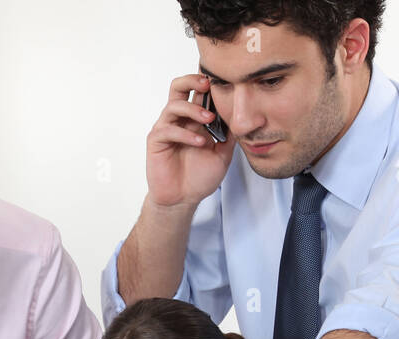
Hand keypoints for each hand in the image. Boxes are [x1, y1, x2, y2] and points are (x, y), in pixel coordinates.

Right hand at [146, 73, 235, 208]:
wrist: (183, 198)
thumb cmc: (199, 177)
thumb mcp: (223, 154)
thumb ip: (229, 135)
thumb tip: (242, 117)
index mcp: (194, 119)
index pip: (197, 93)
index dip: (207, 83)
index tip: (223, 80)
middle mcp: (179, 120)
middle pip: (178, 87)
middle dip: (192, 80)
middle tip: (208, 85)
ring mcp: (166, 129)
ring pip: (174, 105)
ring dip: (193, 109)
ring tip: (209, 119)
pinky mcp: (156, 141)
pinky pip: (168, 130)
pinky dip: (185, 134)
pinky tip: (200, 142)